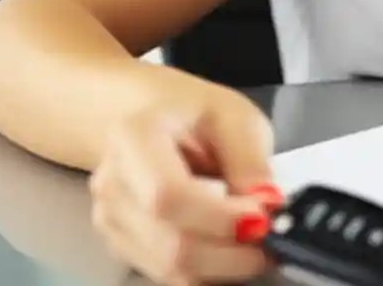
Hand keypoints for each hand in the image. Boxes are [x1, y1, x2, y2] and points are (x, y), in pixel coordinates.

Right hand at [88, 93, 281, 284]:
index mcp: (134, 136)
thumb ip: (250, 160)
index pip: (169, 196)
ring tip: (257, 245)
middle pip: (169, 244)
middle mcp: (112, 183)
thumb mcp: (235, 116)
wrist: (146, 116)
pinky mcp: (121, 245)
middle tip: (272, 241)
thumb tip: (267, 204)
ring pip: (169, 269)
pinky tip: (232, 251)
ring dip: (223, 268)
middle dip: (231, 254)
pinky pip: (168, 276)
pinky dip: (207, 272)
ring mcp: (110, 219)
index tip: (263, 219)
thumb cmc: (192, 112)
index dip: (220, 218)